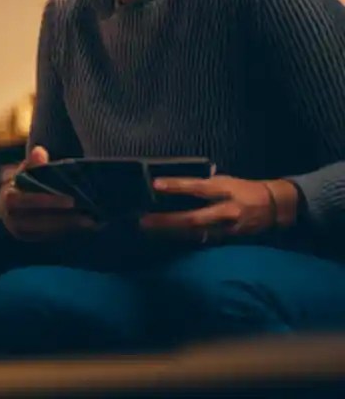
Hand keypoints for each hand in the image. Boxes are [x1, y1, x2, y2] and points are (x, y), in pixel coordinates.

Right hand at [0, 146, 97, 241]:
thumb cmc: (25, 179)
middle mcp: (10, 218)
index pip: (24, 202)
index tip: (70, 201)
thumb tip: (39, 151)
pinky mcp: (32, 238)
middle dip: (64, 219)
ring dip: (70, 227)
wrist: (19, 198)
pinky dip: (69, 231)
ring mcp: (21, 231)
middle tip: (87, 216)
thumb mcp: (27, 168)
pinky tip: (86, 226)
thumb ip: (34, 162)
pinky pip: (51, 236)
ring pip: (46, 231)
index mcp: (7, 198)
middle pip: (37, 221)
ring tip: (91, 222)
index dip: (46, 201)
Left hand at [140, 175, 287, 241]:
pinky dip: (185, 239)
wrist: (276, 207)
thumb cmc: (246, 189)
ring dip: (172, 232)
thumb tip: (180, 182)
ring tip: (149, 229)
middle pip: (195, 218)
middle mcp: (228, 211)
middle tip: (144, 220)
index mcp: (227, 190)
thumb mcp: (228, 181)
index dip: (178, 186)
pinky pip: (203, 240)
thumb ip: (206, 183)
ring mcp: (228, 229)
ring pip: (197, 233)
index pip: (199, 187)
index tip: (156, 184)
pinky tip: (166, 237)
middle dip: (168, 221)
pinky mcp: (229, 240)